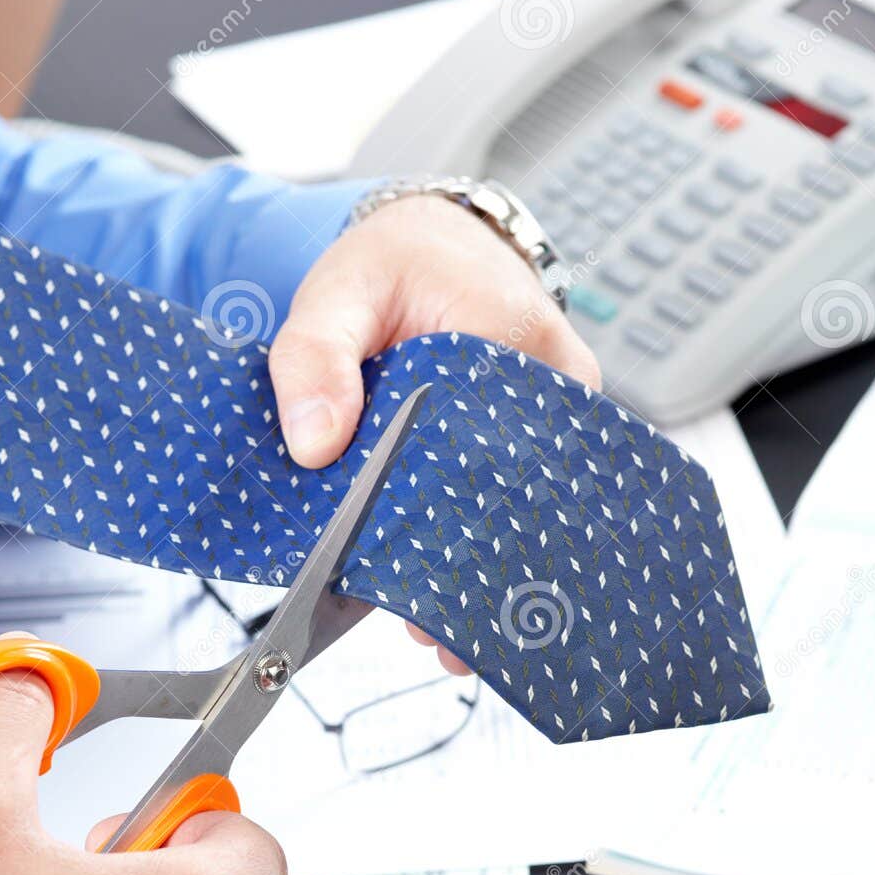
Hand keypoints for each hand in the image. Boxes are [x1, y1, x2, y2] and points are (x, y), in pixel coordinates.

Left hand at [268, 193, 600, 672]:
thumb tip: (314, 443)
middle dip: (472, 567)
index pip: (488, 451)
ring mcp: (561, 410)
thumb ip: (315, 358)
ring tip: (446, 637)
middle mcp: (554, 380)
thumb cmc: (394, 262)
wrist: (434, 237)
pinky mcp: (550, 429)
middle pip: (518, 492)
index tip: (420, 584)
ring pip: (525, 501)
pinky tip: (460, 594)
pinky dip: (485, 536)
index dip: (452, 526)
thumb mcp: (336, 291)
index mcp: (511, 338)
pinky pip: (520, 490)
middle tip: (436, 636)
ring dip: (481, 562)